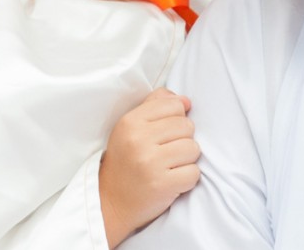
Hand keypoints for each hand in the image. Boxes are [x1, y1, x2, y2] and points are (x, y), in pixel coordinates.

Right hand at [99, 88, 200, 246]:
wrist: (110, 202)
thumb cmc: (126, 161)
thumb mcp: (131, 127)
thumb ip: (156, 105)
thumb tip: (186, 101)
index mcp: (131, 121)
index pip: (174, 105)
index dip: (175, 119)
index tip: (164, 134)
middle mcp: (139, 140)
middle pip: (187, 126)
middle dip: (182, 139)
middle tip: (165, 153)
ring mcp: (150, 163)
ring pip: (193, 148)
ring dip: (186, 159)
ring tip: (169, 166)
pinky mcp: (162, 185)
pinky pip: (194, 173)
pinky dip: (187, 178)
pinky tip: (172, 180)